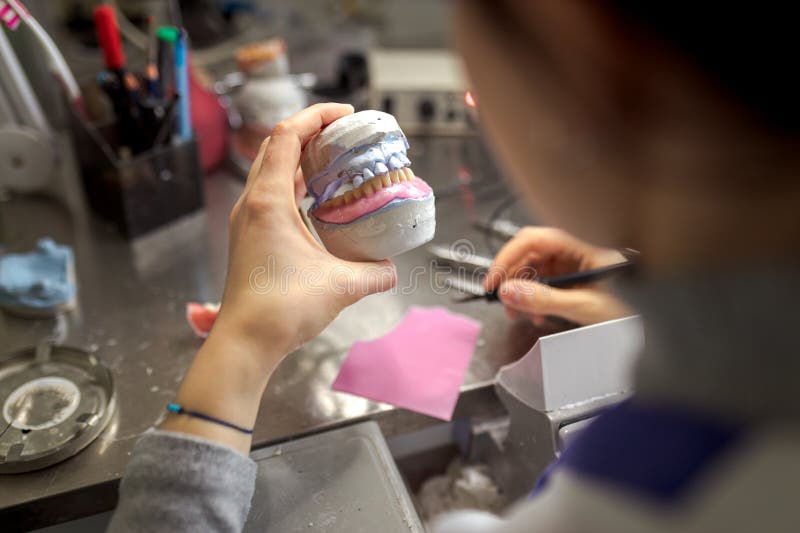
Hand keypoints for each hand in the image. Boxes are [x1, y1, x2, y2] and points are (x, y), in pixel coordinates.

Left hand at [163, 104, 396, 451]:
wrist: (245, 342)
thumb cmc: (282, 309)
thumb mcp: (341, 286)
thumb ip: (375, 272)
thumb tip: (392, 267)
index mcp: (268, 201)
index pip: (286, 135)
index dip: (316, 116)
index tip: (345, 114)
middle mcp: (252, 203)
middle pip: (275, 146)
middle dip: (309, 132)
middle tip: (343, 134)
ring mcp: (247, 220)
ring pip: (270, 169)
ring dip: (300, 158)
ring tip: (334, 160)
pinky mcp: (249, 236)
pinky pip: (270, 193)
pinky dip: (293, 183)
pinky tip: (317, 198)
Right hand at [484, 227, 631, 326]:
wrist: (666, 325)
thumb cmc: (639, 310)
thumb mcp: (586, 306)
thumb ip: (545, 299)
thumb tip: (508, 292)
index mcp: (585, 242)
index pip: (534, 239)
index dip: (508, 257)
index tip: (493, 282)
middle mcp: (581, 247)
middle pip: (533, 253)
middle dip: (514, 279)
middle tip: (505, 304)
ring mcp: (581, 262)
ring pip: (539, 269)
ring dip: (525, 292)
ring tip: (523, 315)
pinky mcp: (582, 277)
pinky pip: (551, 281)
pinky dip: (539, 297)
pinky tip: (540, 314)